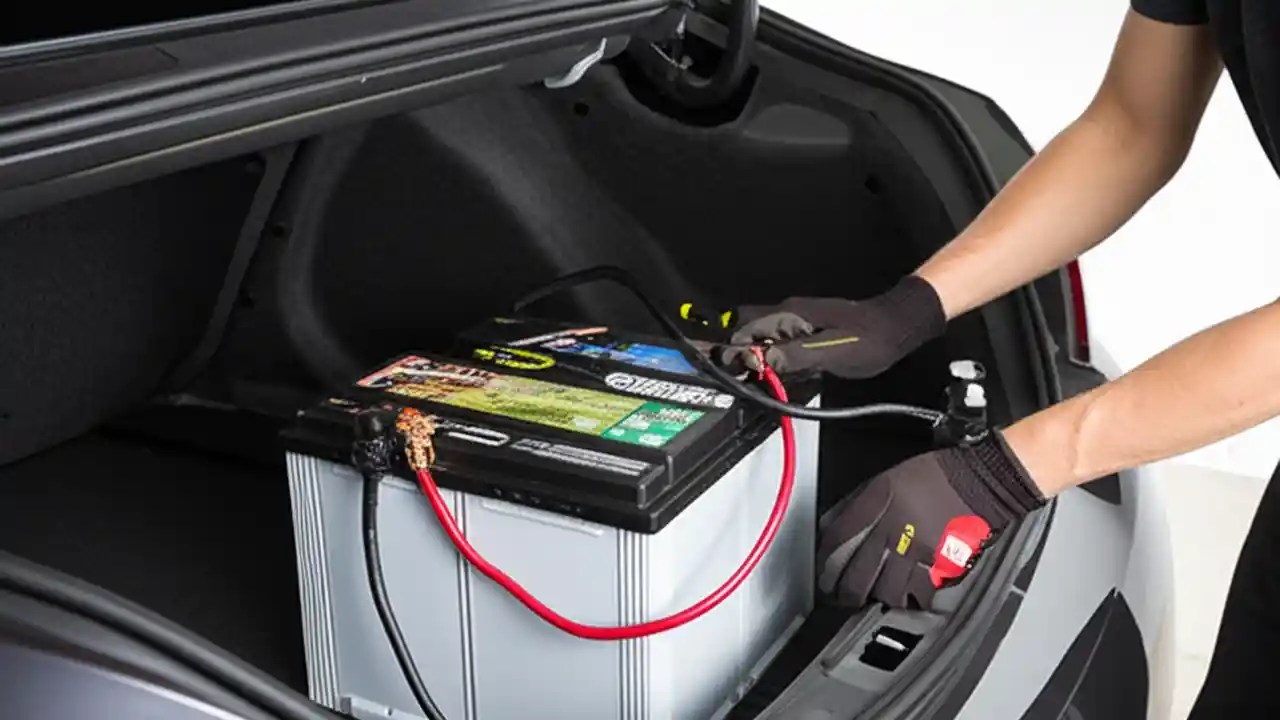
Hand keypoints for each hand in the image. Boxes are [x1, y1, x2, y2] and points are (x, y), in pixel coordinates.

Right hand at [719, 276, 945, 378]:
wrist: (898, 325)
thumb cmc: (870, 338)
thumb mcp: (831, 353)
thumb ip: (793, 357)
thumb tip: (759, 360)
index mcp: (790, 315)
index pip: (745, 330)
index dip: (732, 351)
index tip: (728, 370)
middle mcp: (789, 314)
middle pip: (747, 329)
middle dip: (738, 350)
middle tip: (739, 375)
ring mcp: (798, 321)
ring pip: (762, 336)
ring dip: (755, 355)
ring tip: (754, 378)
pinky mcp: (807, 330)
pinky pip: (778, 342)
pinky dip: (771, 357)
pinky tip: (777, 374)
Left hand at [817, 431, 1044, 608]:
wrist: (981, 481)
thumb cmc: (936, 476)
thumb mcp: (886, 478)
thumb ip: (857, 503)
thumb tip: (832, 526)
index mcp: (878, 503)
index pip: (838, 539)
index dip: (824, 561)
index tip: (822, 572)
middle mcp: (895, 528)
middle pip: (858, 573)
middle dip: (843, 591)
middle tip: (837, 597)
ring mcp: (918, 550)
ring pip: (885, 589)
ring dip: (873, 598)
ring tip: (867, 600)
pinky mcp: (941, 565)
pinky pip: (917, 592)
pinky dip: (907, 599)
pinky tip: (900, 598)